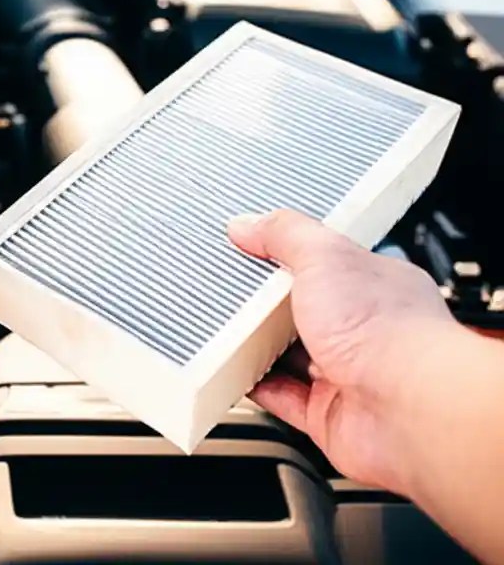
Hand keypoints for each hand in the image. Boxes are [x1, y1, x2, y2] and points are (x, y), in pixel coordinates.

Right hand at [228, 209, 460, 496]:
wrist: (409, 407)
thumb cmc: (390, 332)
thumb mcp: (326, 257)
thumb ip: (286, 235)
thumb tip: (249, 224)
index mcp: (375, 284)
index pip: (325, 262)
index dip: (288, 255)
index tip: (251, 250)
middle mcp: (366, 330)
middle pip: (303, 312)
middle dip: (268, 307)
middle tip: (235, 295)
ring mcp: (349, 373)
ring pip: (292, 356)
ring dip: (261, 348)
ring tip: (228, 333)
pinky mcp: (330, 414)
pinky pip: (284, 397)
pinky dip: (259, 387)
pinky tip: (239, 374)